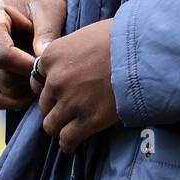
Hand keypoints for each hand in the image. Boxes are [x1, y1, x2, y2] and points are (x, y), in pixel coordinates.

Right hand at [0, 0, 67, 110]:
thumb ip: (46, 31)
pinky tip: (35, 87)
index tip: (48, 66)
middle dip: (30, 77)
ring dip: (26, 89)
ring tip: (45, 73)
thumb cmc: (41, 0)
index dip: (27, 65)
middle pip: (2, 75)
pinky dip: (17, 99)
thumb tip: (42, 58)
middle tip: (52, 69)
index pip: (2, 54)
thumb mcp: (49, 8)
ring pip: (1, 89)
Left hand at [33, 18, 121, 152]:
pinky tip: (73, 143)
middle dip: (56, 106)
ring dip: (60, 126)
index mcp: (52, 56)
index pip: (36, 80)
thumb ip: (70, 51)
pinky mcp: (88, 120)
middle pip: (44, 104)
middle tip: (71, 107)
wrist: (143, 52)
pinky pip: (67, 139)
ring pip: (51, 125)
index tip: (60, 90)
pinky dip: (69, 143)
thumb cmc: (120, 37)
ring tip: (71, 126)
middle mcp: (55, 80)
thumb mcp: (86, 35)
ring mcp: (70, 102)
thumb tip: (72, 61)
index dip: (49, 86)